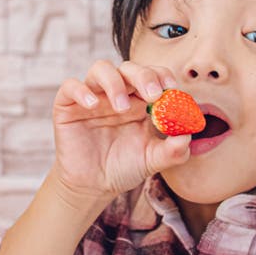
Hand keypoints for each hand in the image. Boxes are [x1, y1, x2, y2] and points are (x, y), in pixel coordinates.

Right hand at [49, 59, 192, 204]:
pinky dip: (81, 91)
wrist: (93, 186)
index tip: (172, 88)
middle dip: (144, 76)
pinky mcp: (68, 105)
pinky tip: (92, 105)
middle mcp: (116, 92)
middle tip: (153, 95)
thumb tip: (187, 136)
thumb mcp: (153, 160)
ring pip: (101, 69)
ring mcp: (92, 96)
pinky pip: (70, 86)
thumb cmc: (124, 167)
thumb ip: (174, 151)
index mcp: (139, 99)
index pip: (152, 74)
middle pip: (129, 68)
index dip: (162, 76)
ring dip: (114, 82)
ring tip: (121, 107)